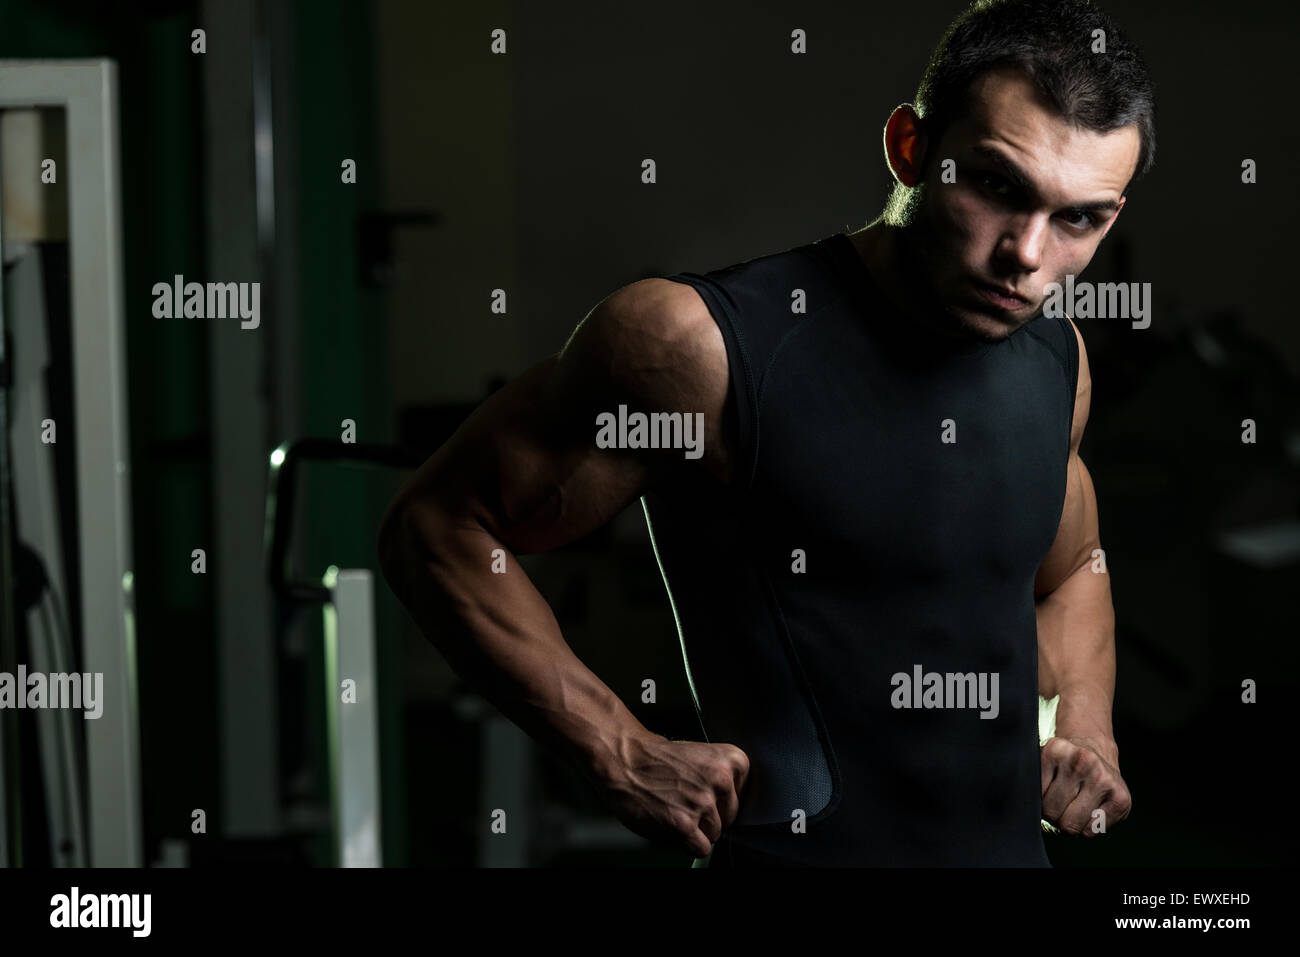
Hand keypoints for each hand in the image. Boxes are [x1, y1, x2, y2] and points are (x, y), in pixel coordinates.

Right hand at [597, 732, 748, 856]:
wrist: (625, 759)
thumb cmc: (657, 759)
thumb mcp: (700, 755)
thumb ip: (720, 778)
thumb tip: (731, 805)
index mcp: (728, 759)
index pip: (743, 794)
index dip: (722, 799)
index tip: (708, 794)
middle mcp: (720, 780)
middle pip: (730, 817)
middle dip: (710, 816)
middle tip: (686, 803)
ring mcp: (703, 803)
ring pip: (716, 834)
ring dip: (697, 830)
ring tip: (676, 810)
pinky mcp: (685, 824)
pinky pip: (701, 848)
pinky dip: (688, 843)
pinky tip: (674, 824)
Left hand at [1040, 735, 1131, 836]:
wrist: (1097, 752)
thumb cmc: (1065, 764)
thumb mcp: (1044, 762)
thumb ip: (1032, 781)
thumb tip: (1026, 809)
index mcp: (1056, 750)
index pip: (1034, 797)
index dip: (1038, 803)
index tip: (1046, 795)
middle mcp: (1082, 762)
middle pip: (1053, 813)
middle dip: (1053, 816)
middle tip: (1060, 805)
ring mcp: (1103, 779)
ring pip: (1072, 825)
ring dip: (1070, 824)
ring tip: (1074, 808)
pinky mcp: (1121, 798)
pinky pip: (1092, 831)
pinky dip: (1087, 828)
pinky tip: (1090, 810)